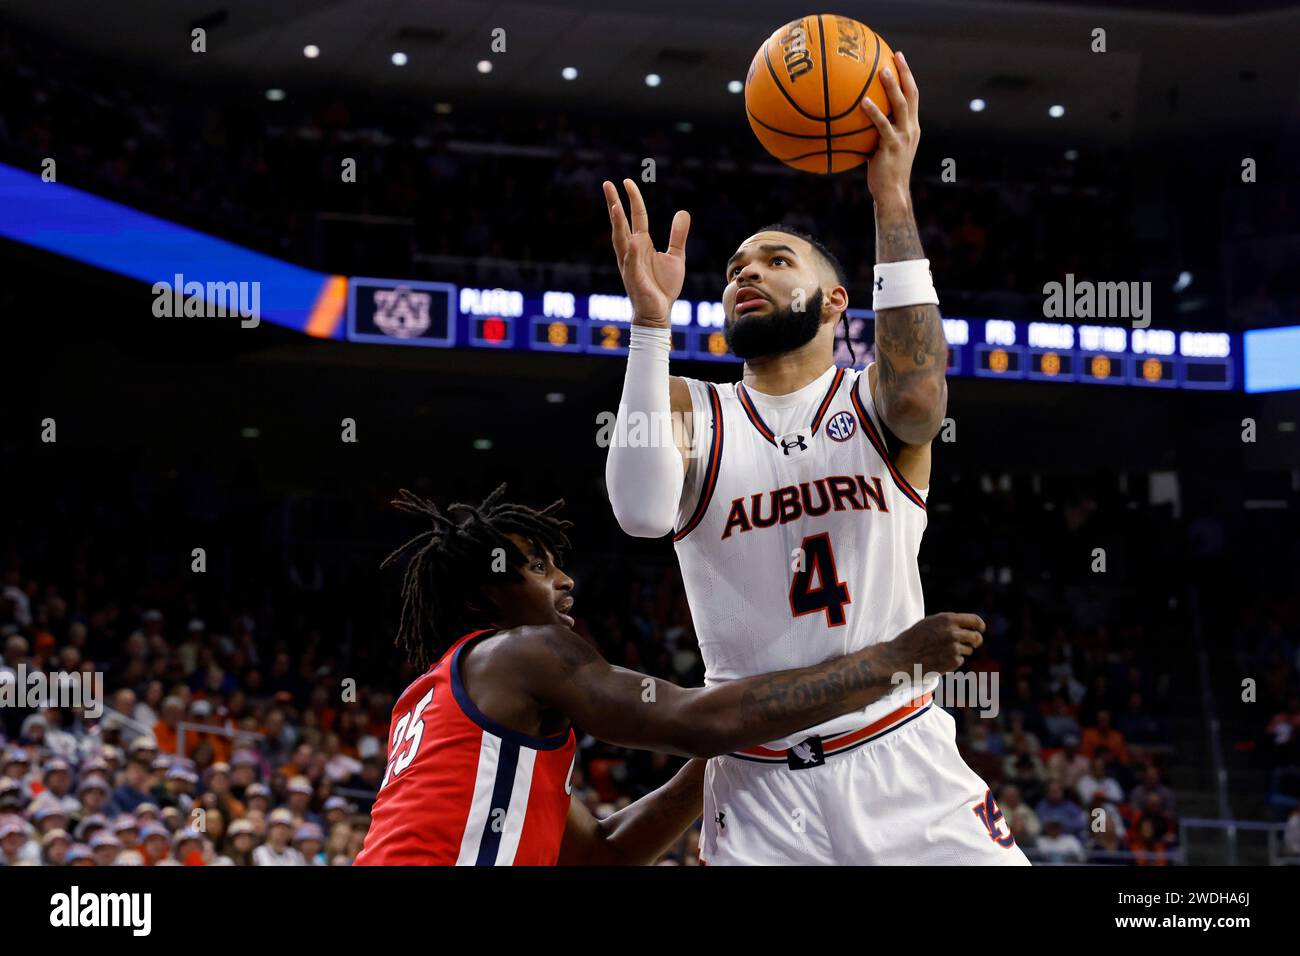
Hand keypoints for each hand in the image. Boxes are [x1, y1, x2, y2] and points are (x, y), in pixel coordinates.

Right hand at [602, 178, 690, 326]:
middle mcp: (631, 251)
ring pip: (621, 241)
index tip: (626, 182)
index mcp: (642, 244)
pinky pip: (632, 264)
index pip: (636, 216)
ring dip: (617, 224)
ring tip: (614, 207)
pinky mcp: (634, 279)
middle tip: (607, 184)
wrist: (658, 312)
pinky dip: (632, 253)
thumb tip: (682, 212)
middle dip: (614, 204)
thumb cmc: (663, 286)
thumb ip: (677, 235)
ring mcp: (630, 264)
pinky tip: (633, 241)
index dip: (632, 199)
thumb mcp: (676, 256)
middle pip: (621, 223)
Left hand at [859, 51, 919, 205]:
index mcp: (911, 127)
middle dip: (905, 73)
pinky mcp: (892, 146)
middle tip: (896, 55)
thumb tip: (855, 122)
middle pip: (912, 94)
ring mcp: (903, 136)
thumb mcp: (882, 149)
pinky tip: (863, 102)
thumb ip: (875, 133)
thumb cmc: (883, 173)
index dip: (907, 77)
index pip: (913, 96)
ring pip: (900, 105)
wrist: (892, 193)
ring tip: (882, 71)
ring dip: (892, 87)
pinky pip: (882, 125)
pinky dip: (874, 112)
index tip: (899, 59)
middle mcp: (911, 128)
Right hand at [880, 611, 984, 677]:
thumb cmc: (912, 640)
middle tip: (973, 644)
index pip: (974, 620)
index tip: (980, 630)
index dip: (980, 626)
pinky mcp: (954, 661)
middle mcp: (953, 632)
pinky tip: (938, 660)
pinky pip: (960, 660)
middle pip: (976, 637)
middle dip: (976, 641)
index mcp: (947, 619)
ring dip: (959, 652)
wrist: (900, 658)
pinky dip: (952, 661)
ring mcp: (954, 647)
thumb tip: (966, 627)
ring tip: (941, 653)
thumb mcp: (929, 623)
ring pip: (968, 650)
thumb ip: (947, 623)